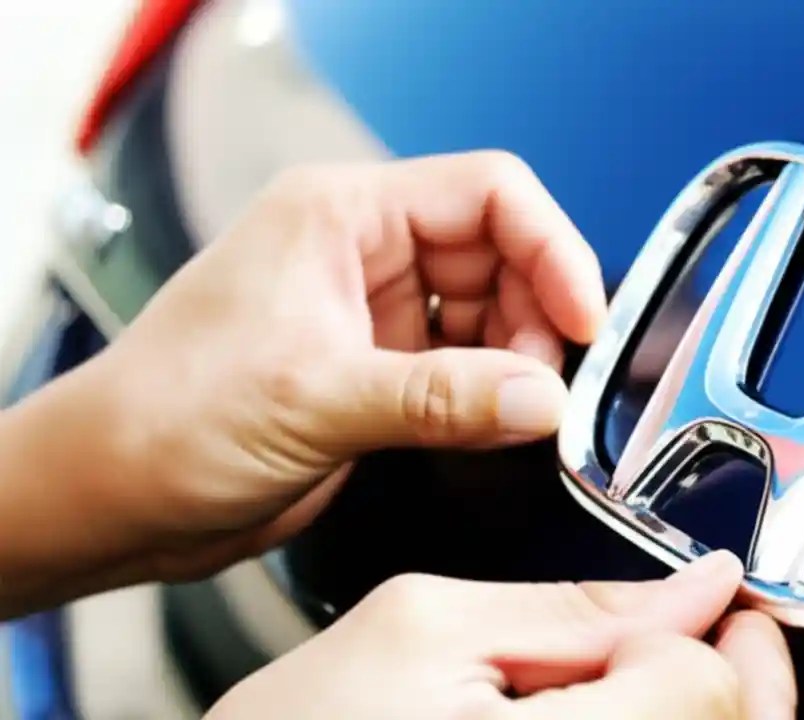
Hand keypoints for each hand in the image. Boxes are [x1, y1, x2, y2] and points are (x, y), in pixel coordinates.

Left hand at [0, 151, 606, 608]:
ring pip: (492, 316)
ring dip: (517, 366)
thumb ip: (440, 398)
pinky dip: (492, 399)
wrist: (111, 496)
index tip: (584, 318)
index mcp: (341, 214)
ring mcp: (374, 314)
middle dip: (536, 321)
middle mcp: (363, 253)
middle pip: (502, 257)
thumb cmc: (165, 417)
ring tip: (517, 417)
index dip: (552, 250)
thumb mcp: (314, 398)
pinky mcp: (380, 373)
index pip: (488, 194)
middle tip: (547, 389)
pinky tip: (491, 430)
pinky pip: (467, 369)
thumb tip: (543, 399)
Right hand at [206, 552, 795, 718]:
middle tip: (719, 634)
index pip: (701, 693)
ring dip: (718, 710)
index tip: (703, 603)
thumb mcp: (424, 626)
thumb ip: (571, 606)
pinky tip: (643, 705)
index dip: (704, 634)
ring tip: (672, 671)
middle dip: (741, 678)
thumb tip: (696, 586)